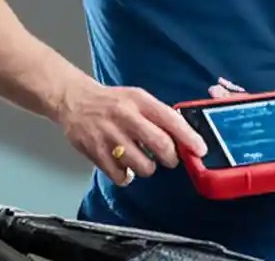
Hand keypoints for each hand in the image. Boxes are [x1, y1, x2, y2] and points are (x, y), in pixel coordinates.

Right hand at [56, 79, 207, 185]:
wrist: (74, 100)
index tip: (200, 150)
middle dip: (171, 158)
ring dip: (148, 168)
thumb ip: (158, 115)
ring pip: (143, 166)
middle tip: (169, 158)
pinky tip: (123, 165)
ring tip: (142, 160)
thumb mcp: (137, 98)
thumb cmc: (112, 102)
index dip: (188, 137)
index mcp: (139, 101)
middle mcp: (125, 117)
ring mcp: (110, 136)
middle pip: (160, 145)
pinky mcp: (96, 152)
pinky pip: (122, 177)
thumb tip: (184, 138)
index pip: (170, 119)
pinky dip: (127, 176)